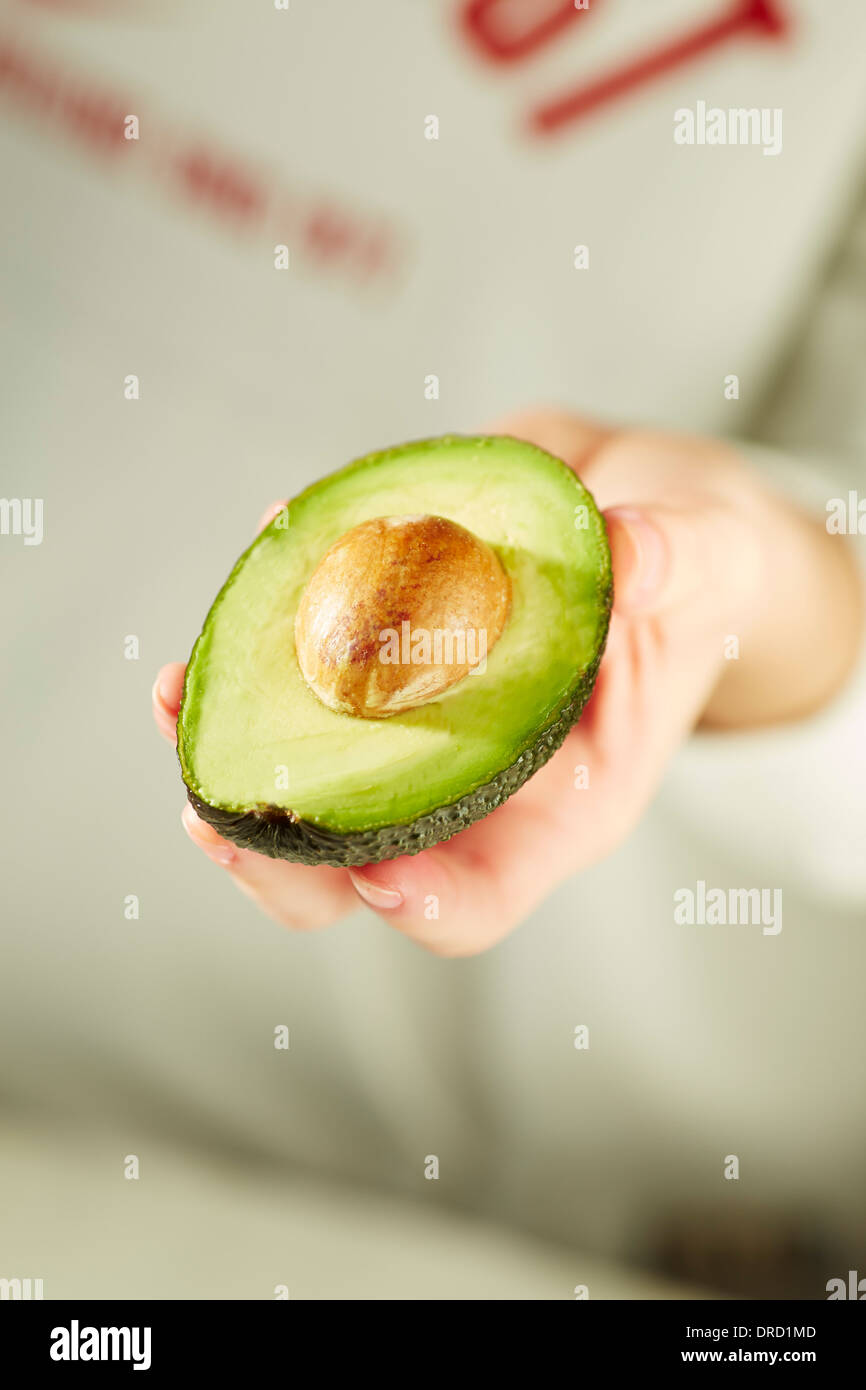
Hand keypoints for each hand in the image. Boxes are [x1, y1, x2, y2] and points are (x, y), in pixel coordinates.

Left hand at [153, 413, 860, 954]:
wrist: (642, 504)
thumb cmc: (690, 566)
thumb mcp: (711, 557)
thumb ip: (679, 562)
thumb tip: (633, 552)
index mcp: (558, 803)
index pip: (477, 896)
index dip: (420, 903)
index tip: (371, 873)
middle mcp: (473, 777)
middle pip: (352, 867)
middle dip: (272, 855)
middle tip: (214, 811)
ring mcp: (418, 718)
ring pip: (300, 777)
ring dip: (226, 746)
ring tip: (181, 690)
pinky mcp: (380, 650)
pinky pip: (298, 666)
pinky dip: (261, 628)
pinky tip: (263, 553)